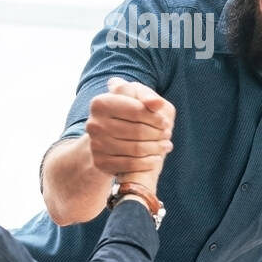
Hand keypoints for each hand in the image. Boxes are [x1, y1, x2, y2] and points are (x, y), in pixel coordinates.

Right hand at [85, 77, 174, 191]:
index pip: (137, 110)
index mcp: (100, 103)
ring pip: (136, 149)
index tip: (165, 122)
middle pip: (137, 131)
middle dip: (158, 134)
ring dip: (156, 148)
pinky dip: (147, 162)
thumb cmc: (125, 110)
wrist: (105, 135)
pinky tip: (156, 158)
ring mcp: (95, 145)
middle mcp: (93, 124)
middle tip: (168, 135)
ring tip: (166, 145)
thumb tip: (157, 103)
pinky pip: (130, 165)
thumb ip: (146, 96)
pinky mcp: (101, 163)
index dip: (156, 118)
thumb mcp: (134, 96)